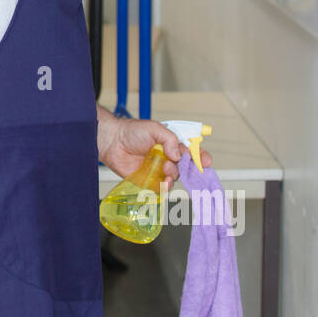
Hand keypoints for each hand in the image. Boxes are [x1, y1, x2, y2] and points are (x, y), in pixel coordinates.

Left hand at [97, 113, 212, 191]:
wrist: (111, 141)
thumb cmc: (131, 132)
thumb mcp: (154, 129)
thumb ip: (169, 139)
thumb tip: (178, 154)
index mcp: (171, 144)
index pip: (191, 152)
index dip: (201, 157)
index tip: (206, 162)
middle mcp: (167, 158)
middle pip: (186, 167)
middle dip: (188, 167)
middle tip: (182, 164)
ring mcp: (159, 170)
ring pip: (175, 178)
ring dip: (174, 175)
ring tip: (166, 169)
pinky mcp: (148, 180)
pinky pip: (161, 188)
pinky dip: (165, 187)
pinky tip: (163, 182)